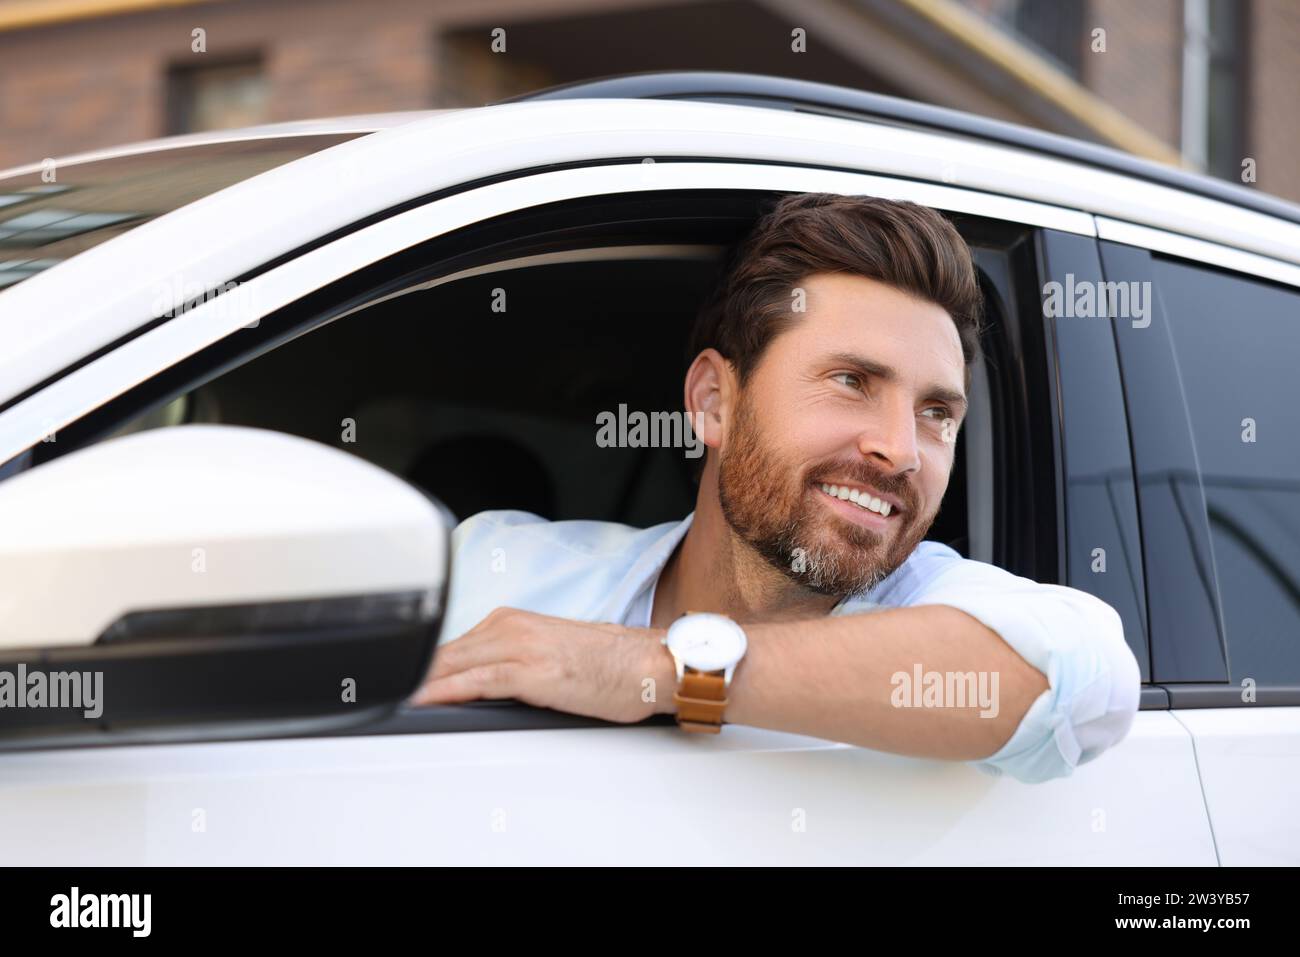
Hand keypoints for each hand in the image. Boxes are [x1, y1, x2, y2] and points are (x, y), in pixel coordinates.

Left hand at [407, 607, 673, 723]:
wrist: (648, 663)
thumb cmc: (609, 663)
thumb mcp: (549, 654)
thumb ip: (511, 661)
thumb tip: (479, 686)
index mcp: (513, 619)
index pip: (451, 644)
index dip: (420, 664)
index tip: (395, 677)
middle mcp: (511, 626)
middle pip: (444, 652)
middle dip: (411, 671)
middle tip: (379, 687)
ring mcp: (518, 647)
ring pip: (452, 664)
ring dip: (419, 682)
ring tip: (389, 695)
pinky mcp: (530, 671)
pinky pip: (474, 681)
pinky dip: (444, 691)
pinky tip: (423, 699)